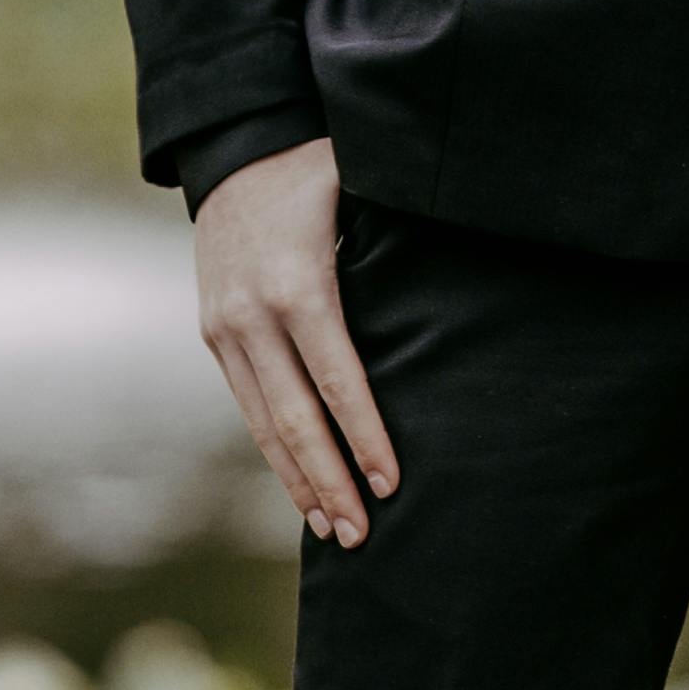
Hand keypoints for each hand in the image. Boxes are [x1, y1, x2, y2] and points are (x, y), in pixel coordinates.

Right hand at [191, 139, 399, 545]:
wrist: (232, 154)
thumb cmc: (315, 170)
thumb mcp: (361, 185)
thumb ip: (403, 225)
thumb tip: (473, 239)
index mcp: (297, 285)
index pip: (337, 379)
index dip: (364, 435)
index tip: (392, 483)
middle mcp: (252, 317)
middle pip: (295, 419)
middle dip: (330, 481)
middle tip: (363, 535)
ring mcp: (226, 331)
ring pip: (265, 424)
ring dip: (299, 482)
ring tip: (334, 530)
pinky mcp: (215, 338)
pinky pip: (250, 407)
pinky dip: (276, 452)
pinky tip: (302, 489)